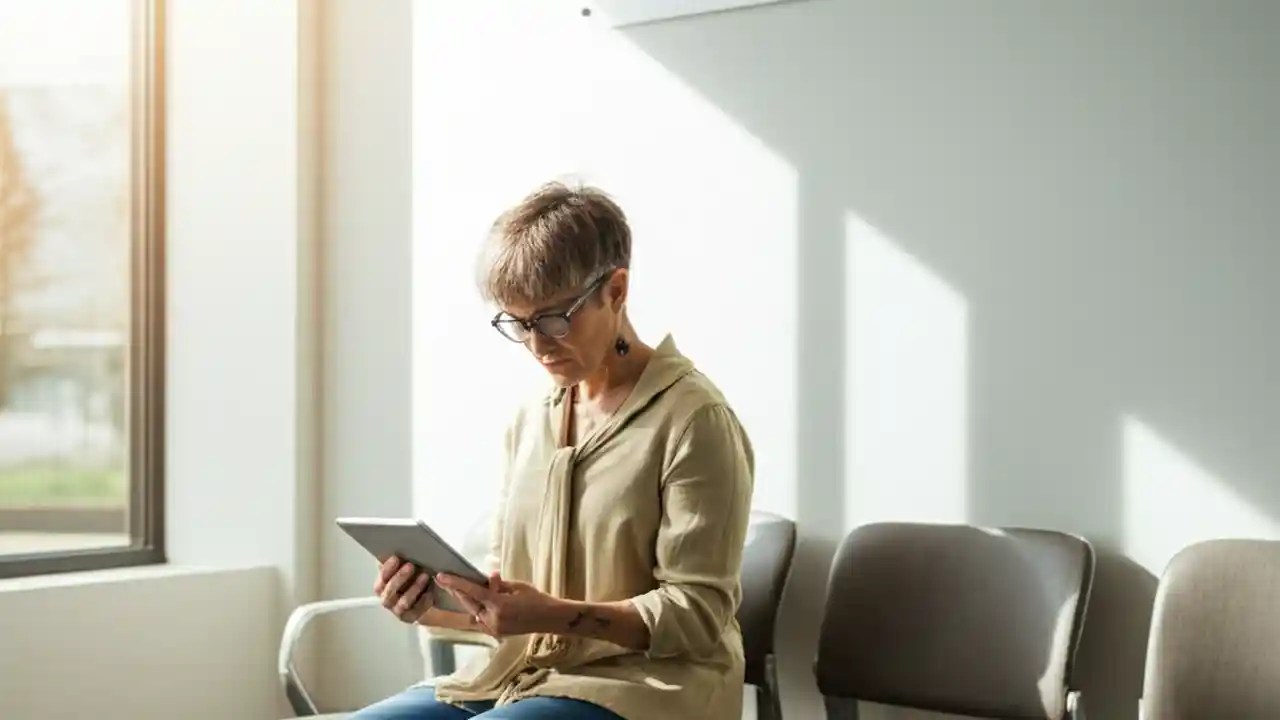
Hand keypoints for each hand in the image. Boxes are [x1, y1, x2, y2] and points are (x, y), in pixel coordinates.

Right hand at [373, 556, 433, 622]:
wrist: (427, 599)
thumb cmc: (414, 578)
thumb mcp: (406, 567)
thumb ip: (399, 560)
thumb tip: (394, 550)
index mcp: (382, 586)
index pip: (381, 579)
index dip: (386, 569)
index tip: (396, 557)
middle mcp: (387, 599)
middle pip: (389, 591)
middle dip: (399, 577)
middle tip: (410, 565)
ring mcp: (398, 610)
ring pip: (403, 602)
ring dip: (413, 588)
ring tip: (424, 576)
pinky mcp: (411, 617)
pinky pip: (417, 610)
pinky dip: (424, 600)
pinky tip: (430, 592)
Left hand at [435, 571, 560, 637]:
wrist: (550, 618)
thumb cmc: (537, 598)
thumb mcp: (517, 586)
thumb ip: (498, 584)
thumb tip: (486, 579)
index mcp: (499, 605)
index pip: (473, 591)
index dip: (455, 583)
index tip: (441, 576)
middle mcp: (493, 619)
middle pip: (469, 603)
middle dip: (457, 592)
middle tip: (444, 580)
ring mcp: (494, 628)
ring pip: (474, 612)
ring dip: (467, 600)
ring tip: (457, 588)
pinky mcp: (496, 632)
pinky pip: (481, 618)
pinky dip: (478, 608)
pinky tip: (475, 600)